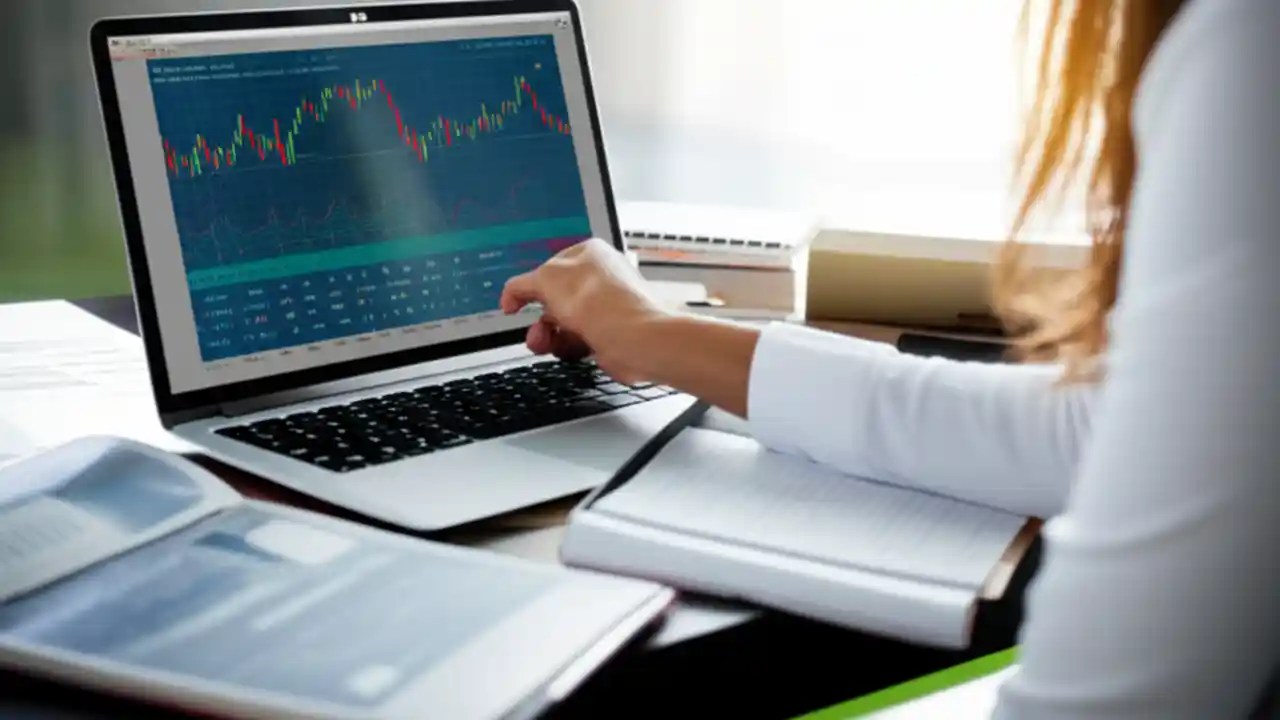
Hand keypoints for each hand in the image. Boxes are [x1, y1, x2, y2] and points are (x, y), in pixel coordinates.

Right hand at [500, 238, 667, 381]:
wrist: (634, 338)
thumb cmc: (601, 302)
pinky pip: (578, 340)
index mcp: (589, 253)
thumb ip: (522, 284)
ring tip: (544, 343)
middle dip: (539, 317)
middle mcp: (600, 278)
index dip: (528, 287)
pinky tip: (565, 349)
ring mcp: (606, 307)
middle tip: (535, 328)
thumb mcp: (545, 280)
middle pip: (555, 299)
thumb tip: (512, 293)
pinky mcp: (609, 332)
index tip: (513, 304)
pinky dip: (567, 346)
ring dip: (548, 335)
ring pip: (564, 322)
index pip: (548, 267)